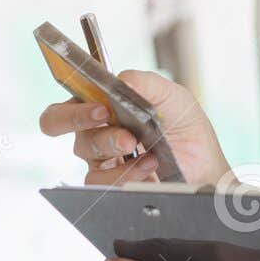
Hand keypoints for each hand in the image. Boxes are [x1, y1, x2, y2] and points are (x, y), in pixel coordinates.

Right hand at [38, 68, 230, 186]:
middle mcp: (94, 128)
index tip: (100, 105)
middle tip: (107, 117)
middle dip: (76, 117)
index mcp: (103, 102)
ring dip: (113, 144)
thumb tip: (122, 79)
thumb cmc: (185, 128)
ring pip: (85, 149)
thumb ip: (146, 83)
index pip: (68, 93)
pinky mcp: (109, 181)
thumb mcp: (173, 97)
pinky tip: (148, 165)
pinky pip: (100, 178)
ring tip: (143, 147)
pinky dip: (126, 171)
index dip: (71, 94)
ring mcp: (99, 156)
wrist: (203, 166)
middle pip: (55, 121)